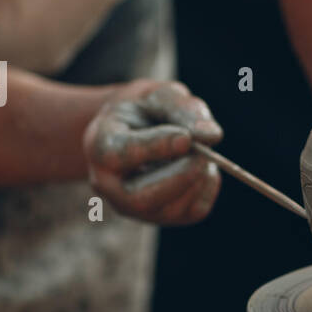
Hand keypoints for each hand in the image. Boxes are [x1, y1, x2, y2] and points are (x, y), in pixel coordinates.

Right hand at [83, 81, 223, 224]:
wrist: (135, 129)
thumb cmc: (146, 109)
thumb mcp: (160, 95)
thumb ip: (183, 110)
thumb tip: (211, 136)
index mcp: (100, 145)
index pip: (120, 155)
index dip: (156, 147)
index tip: (186, 137)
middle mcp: (108, 184)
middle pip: (140, 198)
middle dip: (180, 178)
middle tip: (205, 154)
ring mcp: (132, 206)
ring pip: (169, 210)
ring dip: (197, 180)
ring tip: (203, 153)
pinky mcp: (160, 215)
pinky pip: (192, 212)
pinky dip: (207, 188)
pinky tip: (203, 167)